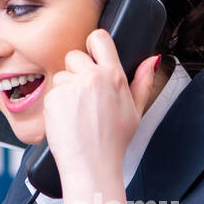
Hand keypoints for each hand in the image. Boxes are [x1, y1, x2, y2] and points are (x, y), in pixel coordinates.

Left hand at [42, 29, 160, 192]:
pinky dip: (57, 104)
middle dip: (77, 71)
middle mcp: (91, 78)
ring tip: (78, 112)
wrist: (91, 165)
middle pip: (75, 55)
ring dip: (67, 89)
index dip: (94, 44)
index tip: (92, 55)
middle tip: (85, 96)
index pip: (99, 38)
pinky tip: (68, 120)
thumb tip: (151, 61)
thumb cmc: (113, 142)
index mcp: (113, 76)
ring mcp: (70, 87)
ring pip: (62, 75)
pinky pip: (53, 92)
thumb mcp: (135, 112)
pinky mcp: (53, 98)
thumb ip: (142, 82)